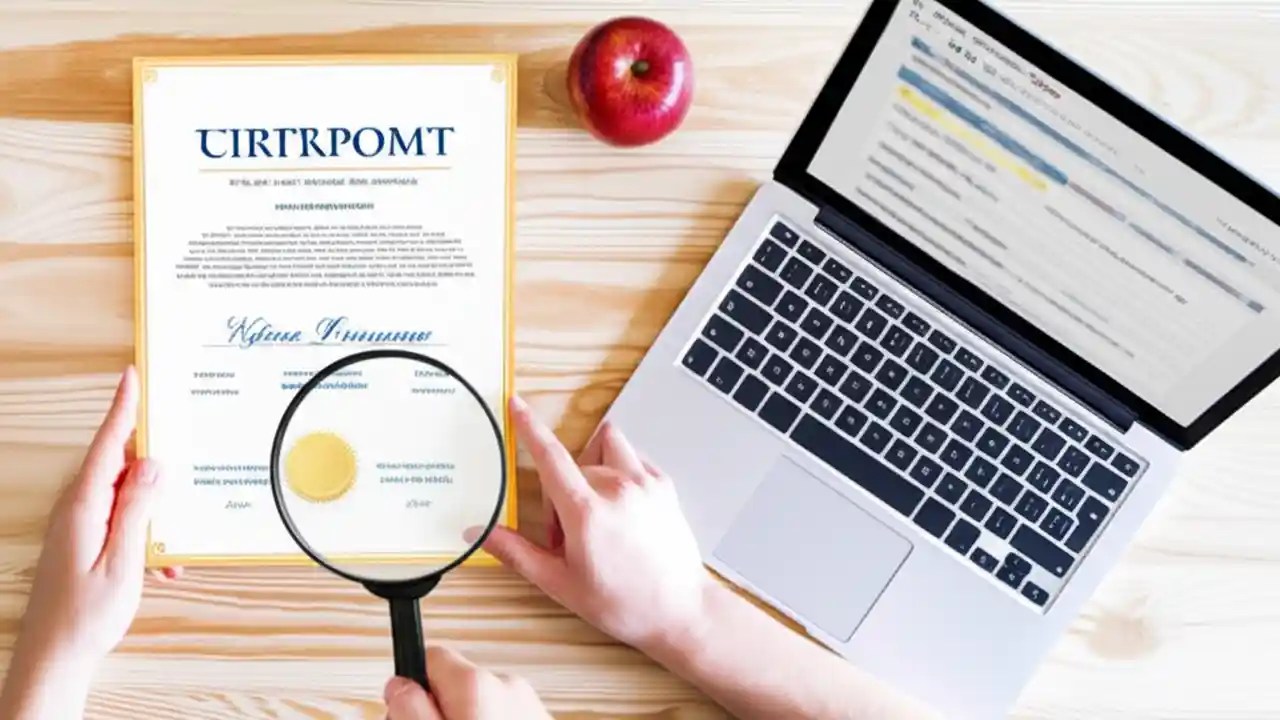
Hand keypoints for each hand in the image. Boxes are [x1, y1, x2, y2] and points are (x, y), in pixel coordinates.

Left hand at [1, 367, 172, 719]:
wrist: (54, 658)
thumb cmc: (85, 616)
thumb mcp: (123, 560)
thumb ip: (138, 508)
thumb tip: (154, 464)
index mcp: (84, 506)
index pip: (108, 445)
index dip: (122, 408)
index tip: (131, 376)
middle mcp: (77, 509)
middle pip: (122, 467)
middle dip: (155, 473)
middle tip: (180, 465)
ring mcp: (77, 524)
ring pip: (125, 497)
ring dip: (152, 517)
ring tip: (165, 554)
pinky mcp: (82, 540)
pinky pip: (118, 520)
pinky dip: (143, 536)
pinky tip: (157, 566)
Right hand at [383, 646, 550, 719]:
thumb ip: (410, 709)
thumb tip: (398, 685)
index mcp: (476, 683)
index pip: (431, 656)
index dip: (414, 686)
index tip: (411, 710)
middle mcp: (507, 683)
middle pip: (456, 681)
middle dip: (441, 706)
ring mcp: (530, 702)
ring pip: (481, 702)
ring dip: (468, 717)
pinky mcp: (541, 716)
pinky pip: (505, 713)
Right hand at [475, 395, 712, 654]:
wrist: (680, 610)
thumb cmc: (624, 603)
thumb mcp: (561, 583)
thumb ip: (517, 552)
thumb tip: (481, 533)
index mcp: (587, 512)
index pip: (550, 455)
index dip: (529, 426)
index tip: (517, 405)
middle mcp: (618, 488)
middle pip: (571, 466)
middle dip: (561, 495)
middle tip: (569, 536)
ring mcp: (645, 483)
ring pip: (603, 451)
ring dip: (591, 469)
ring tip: (593, 508)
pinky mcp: (664, 485)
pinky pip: (631, 457)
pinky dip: (618, 471)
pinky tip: (619, 506)